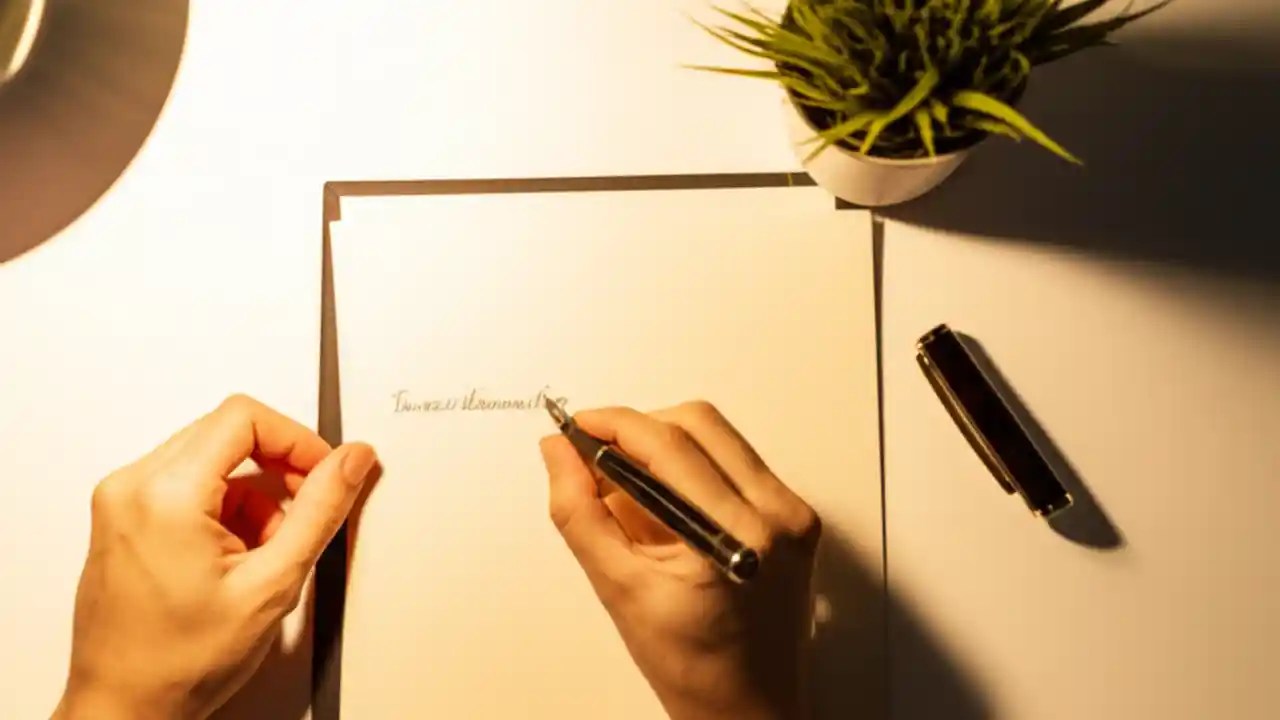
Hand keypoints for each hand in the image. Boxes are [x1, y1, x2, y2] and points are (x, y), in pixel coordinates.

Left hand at [51, 394, 377, 719]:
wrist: (125, 708)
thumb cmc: (178, 662)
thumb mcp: (272, 583)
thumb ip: (320, 511)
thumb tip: (350, 462)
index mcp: (163, 495)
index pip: (243, 418)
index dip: (297, 438)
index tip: (323, 471)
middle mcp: (130, 487)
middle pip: (226, 431)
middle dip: (278, 464)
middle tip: (304, 508)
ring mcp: (120, 501)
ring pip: (209, 456)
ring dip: (252, 490)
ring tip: (266, 547)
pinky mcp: (122, 516)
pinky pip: (186, 482)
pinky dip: (224, 506)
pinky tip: (237, 554)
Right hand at [539, 401, 820, 719]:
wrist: (750, 709)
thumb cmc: (695, 668)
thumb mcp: (620, 590)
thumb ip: (581, 513)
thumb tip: (559, 454)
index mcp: (738, 538)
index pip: (667, 446)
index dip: (614, 424)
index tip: (578, 426)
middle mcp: (778, 516)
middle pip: (697, 424)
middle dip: (638, 430)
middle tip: (596, 457)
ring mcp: (793, 513)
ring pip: (718, 436)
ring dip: (665, 446)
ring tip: (633, 494)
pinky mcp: (795, 516)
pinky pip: (736, 462)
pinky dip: (693, 467)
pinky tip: (668, 507)